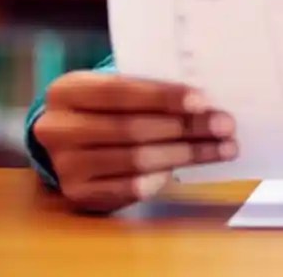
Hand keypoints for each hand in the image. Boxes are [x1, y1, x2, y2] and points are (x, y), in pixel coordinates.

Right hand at [32, 71, 238, 213]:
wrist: (68, 141)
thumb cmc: (104, 107)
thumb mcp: (113, 89)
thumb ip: (147, 90)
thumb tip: (204, 102)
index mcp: (67, 91)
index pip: (120, 91)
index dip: (163, 97)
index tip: (203, 101)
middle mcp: (58, 128)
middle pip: (132, 128)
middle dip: (185, 127)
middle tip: (224, 125)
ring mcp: (65, 165)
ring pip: (136, 160)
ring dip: (186, 154)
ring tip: (222, 147)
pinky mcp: (79, 193)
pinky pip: (129, 188)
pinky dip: (161, 178)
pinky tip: (187, 169)